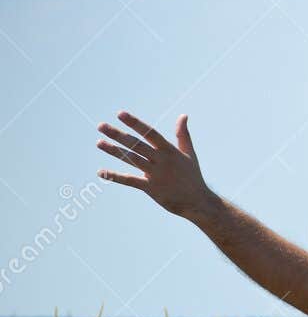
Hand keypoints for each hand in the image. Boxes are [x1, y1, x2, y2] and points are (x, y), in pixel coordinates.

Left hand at [96, 112, 213, 219]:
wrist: (199, 202)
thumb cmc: (193, 177)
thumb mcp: (189, 154)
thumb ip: (183, 135)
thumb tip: (183, 115)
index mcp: (170, 151)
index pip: (150, 133)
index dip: (135, 123)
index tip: (120, 114)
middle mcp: (161, 161)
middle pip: (136, 144)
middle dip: (118, 135)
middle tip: (101, 126)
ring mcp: (155, 174)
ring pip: (131, 159)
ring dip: (114, 151)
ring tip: (99, 142)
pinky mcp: (151, 188)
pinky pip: (130, 181)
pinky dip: (115, 176)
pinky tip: (101, 172)